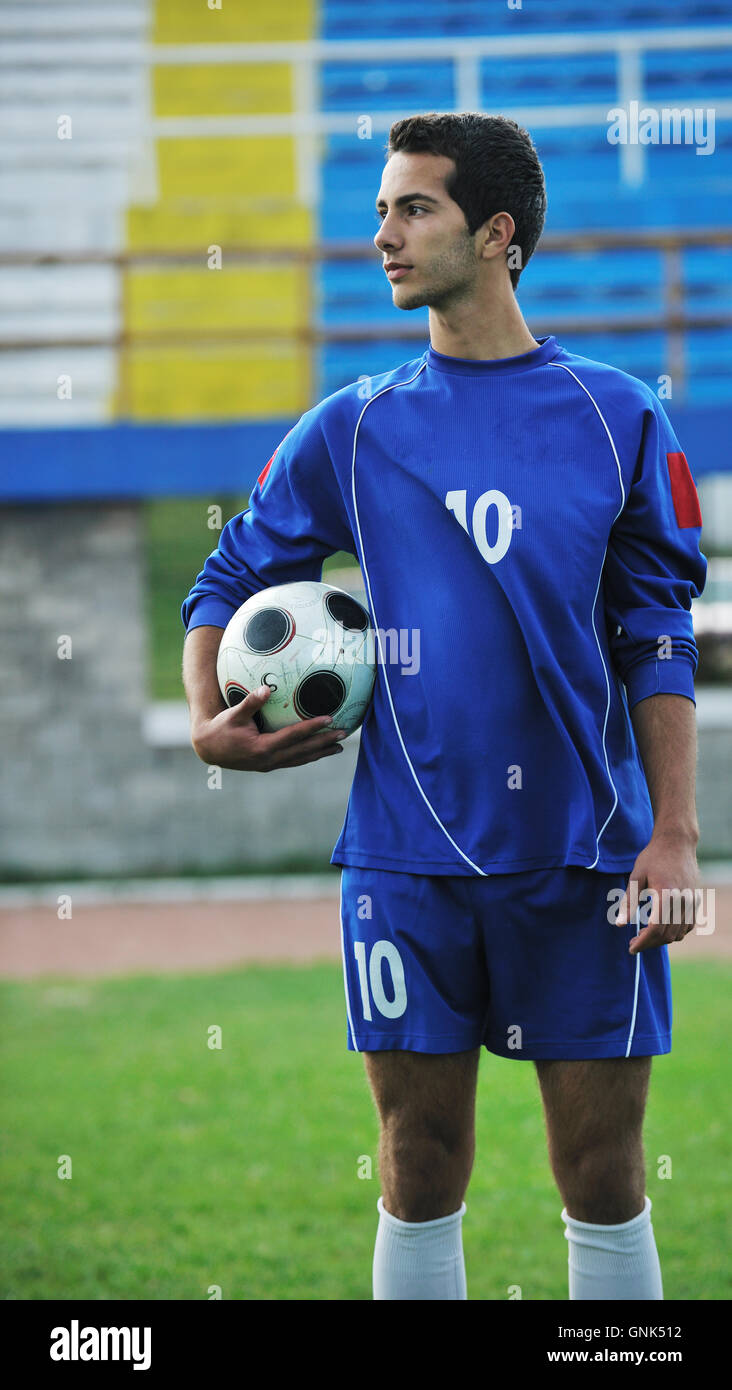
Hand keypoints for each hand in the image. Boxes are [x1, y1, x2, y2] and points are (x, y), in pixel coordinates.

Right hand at [191, 685, 347, 771]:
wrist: (209, 749)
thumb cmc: (221, 728)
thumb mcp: (233, 714)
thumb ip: (250, 703)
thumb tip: (266, 689)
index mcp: (262, 748)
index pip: (293, 736)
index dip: (312, 727)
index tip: (329, 719)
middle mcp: (269, 759)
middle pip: (303, 751)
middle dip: (324, 743)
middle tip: (343, 733)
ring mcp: (270, 765)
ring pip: (301, 759)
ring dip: (320, 753)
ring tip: (339, 747)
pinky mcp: (269, 765)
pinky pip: (294, 761)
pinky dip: (308, 756)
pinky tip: (319, 752)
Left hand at [615, 831, 698, 953]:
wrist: (676, 842)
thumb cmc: (653, 857)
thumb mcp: (636, 877)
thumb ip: (629, 901)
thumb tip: (619, 924)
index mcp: (666, 895)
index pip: (656, 929)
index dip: (643, 942)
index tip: (631, 948)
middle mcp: (682, 901)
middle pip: (667, 934)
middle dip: (650, 943)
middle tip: (634, 942)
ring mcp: (691, 901)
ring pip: (679, 933)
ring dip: (662, 939)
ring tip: (645, 935)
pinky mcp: (695, 900)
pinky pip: (688, 925)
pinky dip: (675, 932)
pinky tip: (661, 928)